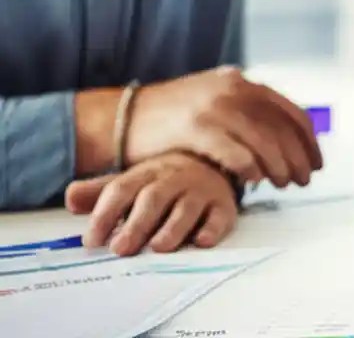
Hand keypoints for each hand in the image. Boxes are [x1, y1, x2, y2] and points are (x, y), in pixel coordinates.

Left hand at [65, 153, 238, 255]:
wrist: (213, 164)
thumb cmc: (163, 183)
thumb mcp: (132, 182)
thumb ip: (100, 193)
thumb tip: (70, 199)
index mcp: (145, 174)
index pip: (121, 190)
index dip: (104, 215)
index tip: (92, 241)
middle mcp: (173, 179)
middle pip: (153, 199)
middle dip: (137, 224)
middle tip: (121, 250)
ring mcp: (200, 191)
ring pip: (186, 208)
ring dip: (172, 228)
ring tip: (158, 248)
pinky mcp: (223, 205)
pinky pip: (220, 215)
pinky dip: (212, 228)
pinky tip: (201, 242)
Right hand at [124, 66, 322, 187]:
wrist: (119, 118)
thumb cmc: (172, 119)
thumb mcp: (213, 103)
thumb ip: (246, 113)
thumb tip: (286, 140)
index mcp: (240, 82)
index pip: (290, 112)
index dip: (308, 141)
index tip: (316, 163)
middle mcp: (231, 89)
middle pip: (282, 128)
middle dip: (298, 158)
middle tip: (303, 181)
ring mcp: (213, 106)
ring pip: (264, 141)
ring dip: (279, 167)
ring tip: (283, 184)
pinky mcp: (195, 127)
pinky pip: (236, 153)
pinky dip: (252, 169)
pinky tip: (255, 181)